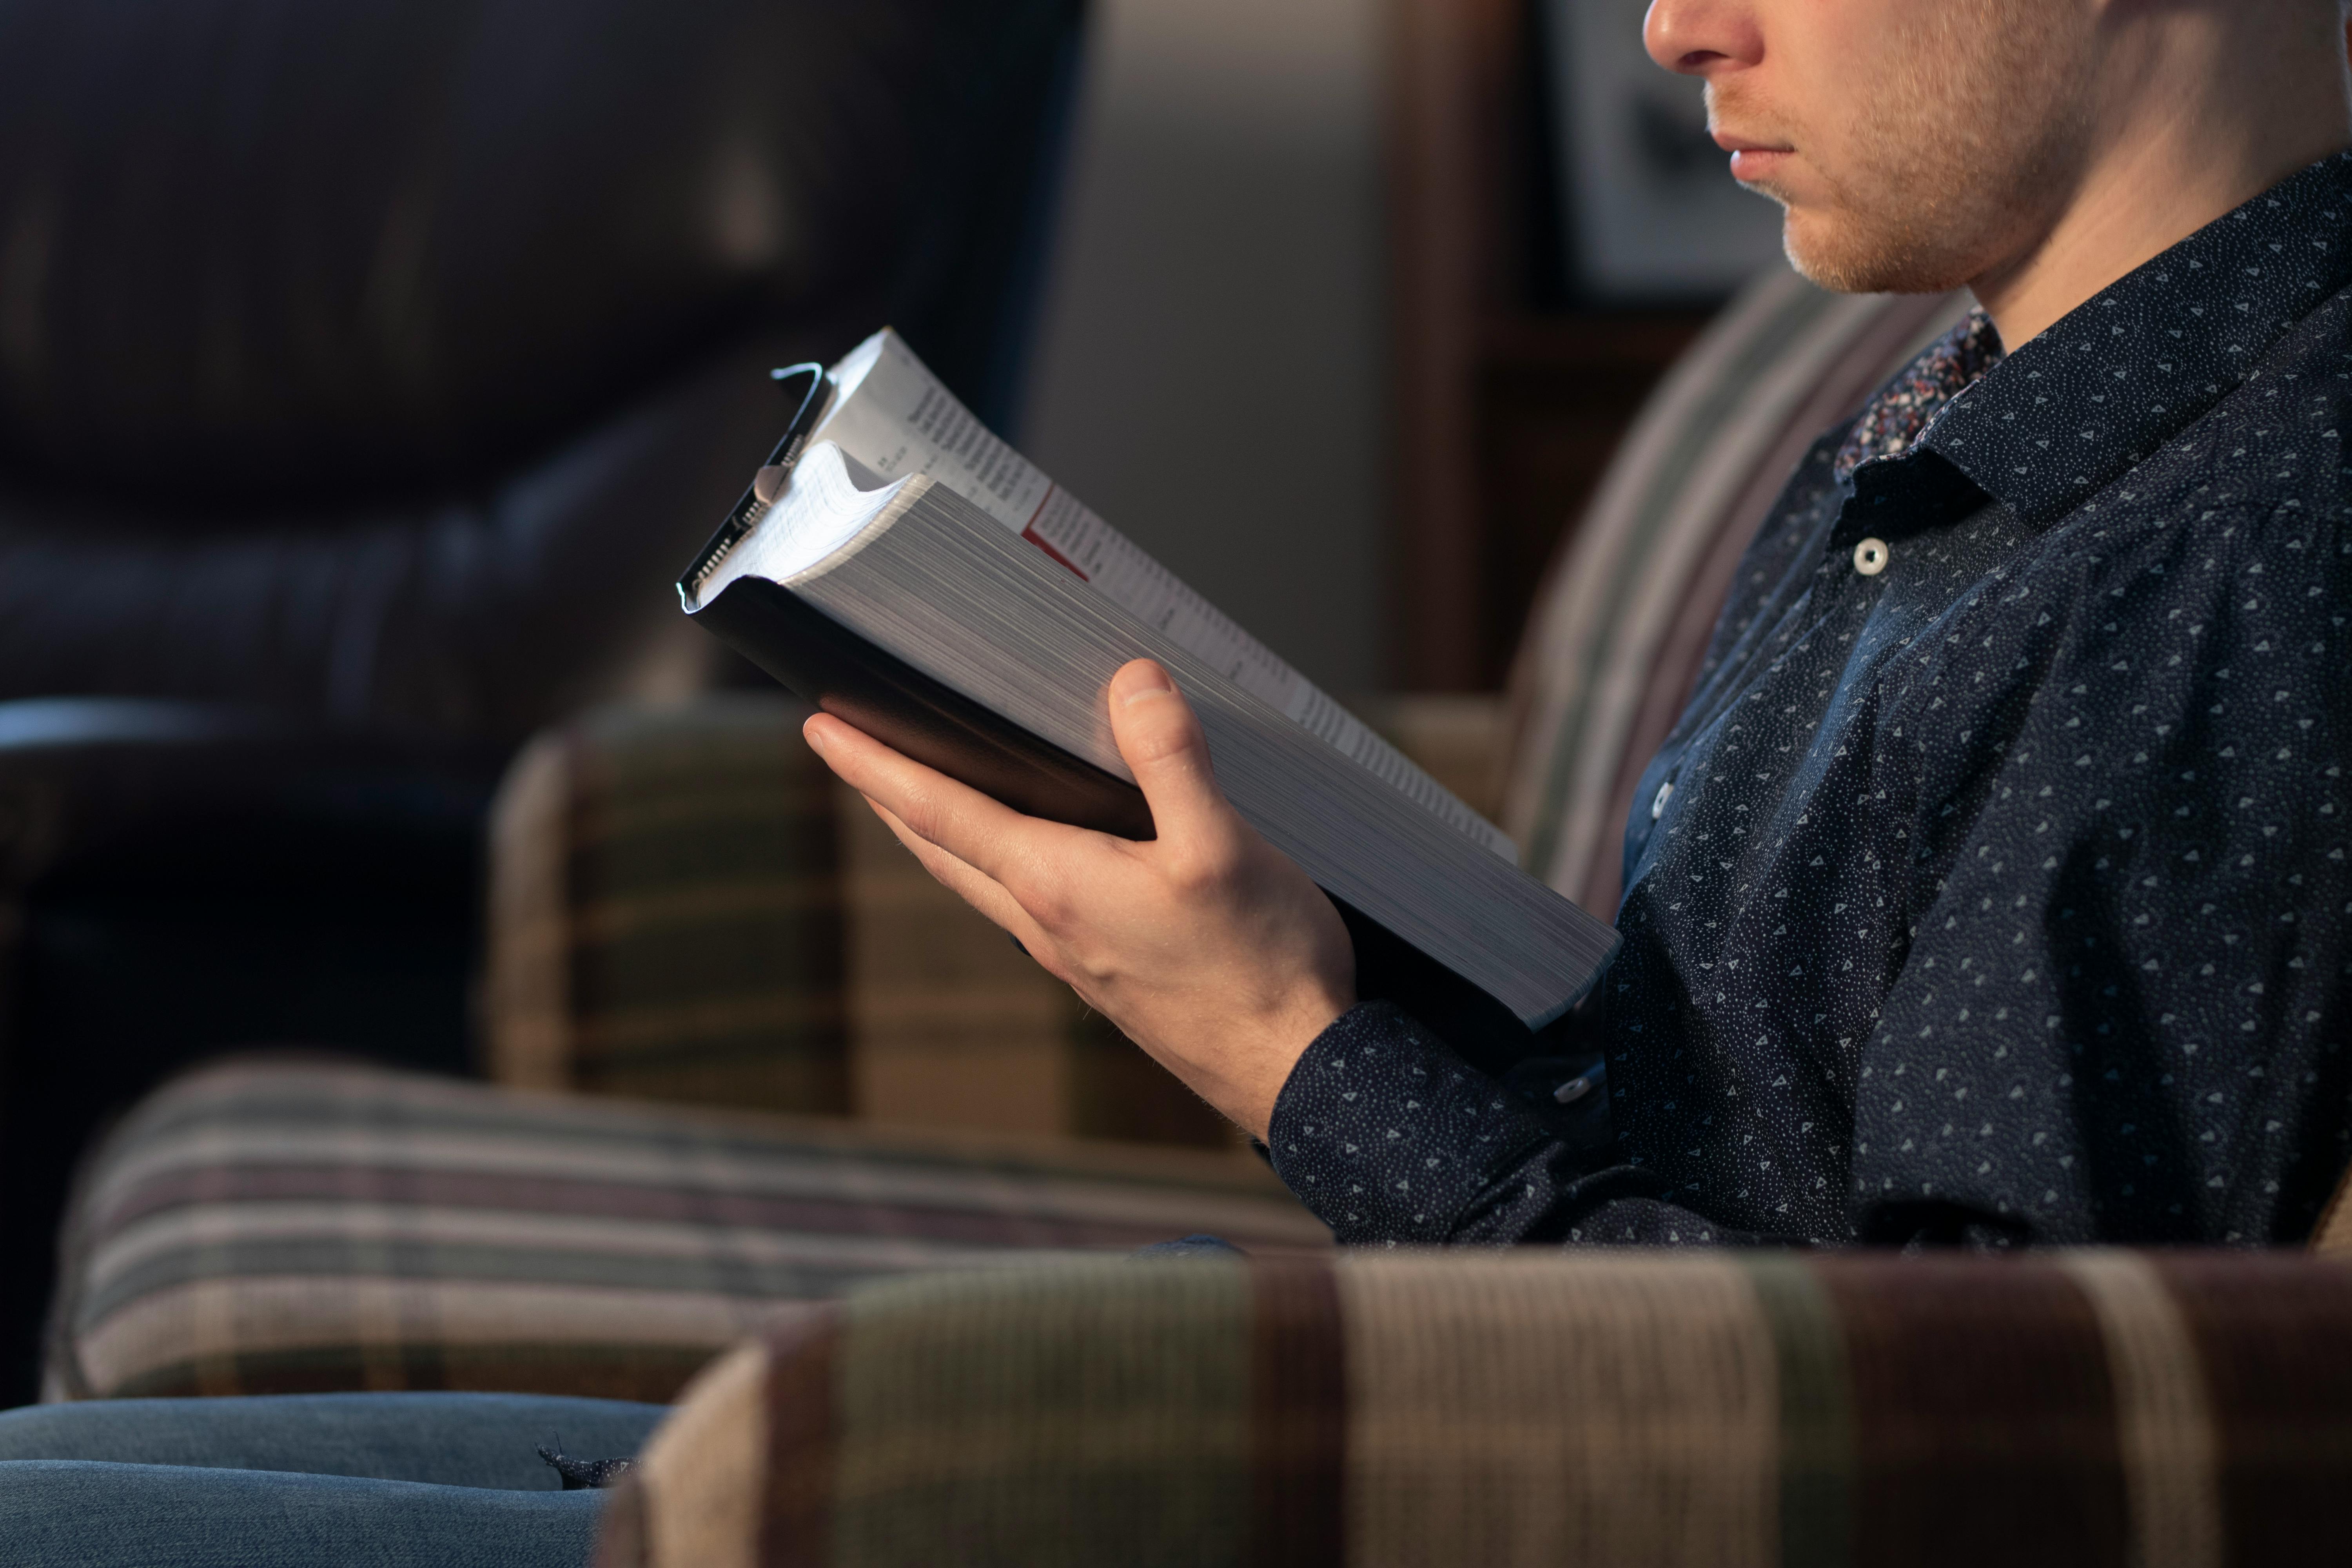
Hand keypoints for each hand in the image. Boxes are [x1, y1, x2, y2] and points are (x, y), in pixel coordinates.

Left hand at [802, 658, 1355, 1137]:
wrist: (1297, 1072)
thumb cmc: (1261, 968)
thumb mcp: (1222, 847)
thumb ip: (1172, 760)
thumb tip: (1132, 684)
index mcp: (1057, 885)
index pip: (938, 813)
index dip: (874, 766)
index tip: (820, 729)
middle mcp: (1047, 925)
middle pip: (941, 851)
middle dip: (888, 797)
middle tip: (850, 752)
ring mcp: (1074, 955)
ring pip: (980, 882)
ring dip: (938, 834)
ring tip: (920, 795)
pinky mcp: (1107, 973)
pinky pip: (1027, 905)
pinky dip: (998, 863)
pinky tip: (1029, 855)